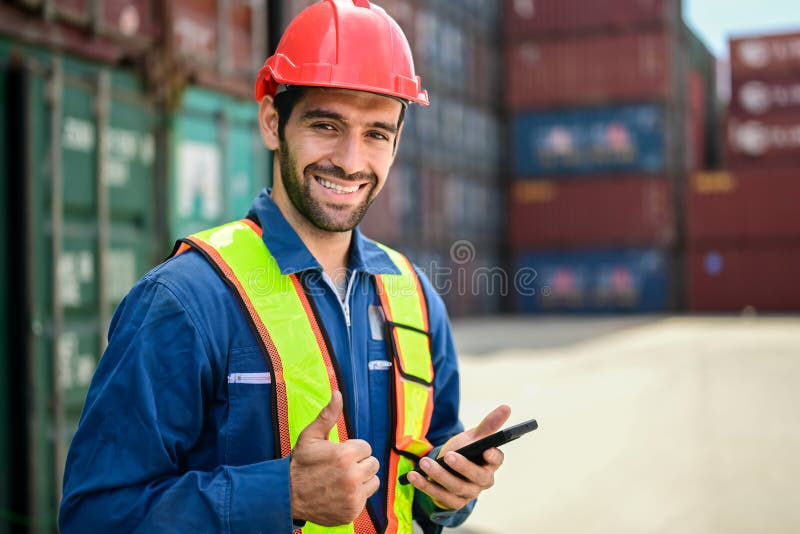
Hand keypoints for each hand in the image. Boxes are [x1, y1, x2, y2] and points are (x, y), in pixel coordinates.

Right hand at [289, 391, 379, 525]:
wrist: (287, 495)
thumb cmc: (300, 464)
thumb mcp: (311, 436)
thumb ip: (328, 415)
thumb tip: (338, 393)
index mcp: (345, 455)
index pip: (366, 448)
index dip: (352, 450)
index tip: (339, 455)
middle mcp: (352, 476)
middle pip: (373, 464)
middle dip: (360, 464)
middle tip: (341, 467)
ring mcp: (353, 496)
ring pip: (373, 481)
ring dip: (362, 480)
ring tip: (342, 479)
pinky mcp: (352, 511)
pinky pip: (366, 498)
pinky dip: (356, 496)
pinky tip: (340, 493)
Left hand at [407, 404, 511, 510]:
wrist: (448, 467)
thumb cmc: (466, 450)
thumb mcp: (475, 436)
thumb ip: (489, 424)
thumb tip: (507, 407)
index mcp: (491, 464)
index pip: (497, 461)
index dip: (493, 457)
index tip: (487, 450)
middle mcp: (483, 481)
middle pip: (476, 477)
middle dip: (462, 467)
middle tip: (448, 455)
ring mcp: (468, 493)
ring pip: (455, 487)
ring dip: (438, 475)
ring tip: (424, 462)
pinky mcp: (453, 502)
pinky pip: (439, 495)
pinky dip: (425, 486)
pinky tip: (413, 476)